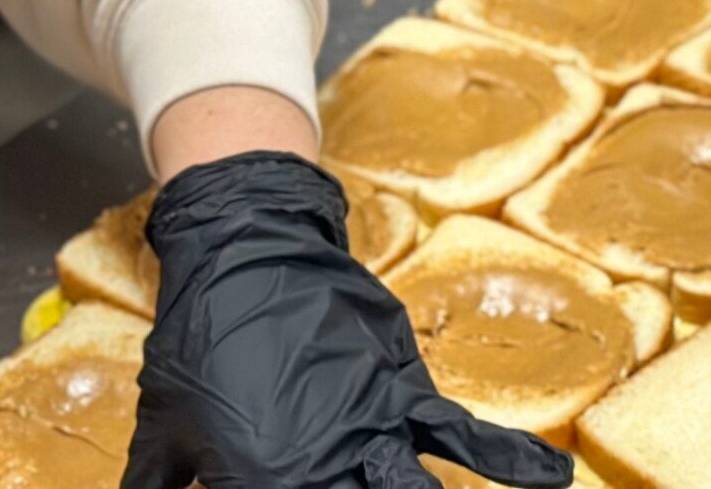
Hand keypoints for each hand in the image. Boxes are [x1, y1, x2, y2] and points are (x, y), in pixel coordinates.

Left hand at [121, 153, 574, 488]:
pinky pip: (462, 432)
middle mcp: (320, 466)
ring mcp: (367, 426)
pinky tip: (552, 482)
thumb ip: (158, 480)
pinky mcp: (402, 387)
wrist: (245, 244)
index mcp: (259, 482)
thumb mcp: (166, 420)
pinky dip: (509, 460)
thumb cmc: (201, 332)